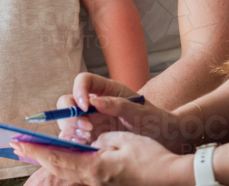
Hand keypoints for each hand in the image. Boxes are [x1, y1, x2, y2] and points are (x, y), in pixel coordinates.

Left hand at [12, 132, 189, 185]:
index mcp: (95, 167)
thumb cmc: (151, 157)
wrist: (169, 177)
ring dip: (48, 162)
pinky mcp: (105, 184)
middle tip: (18, 146)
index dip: (38, 150)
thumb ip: (103, 140)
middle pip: (57, 168)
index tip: (21, 143)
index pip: (59, 158)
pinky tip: (59, 161)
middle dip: (36, 156)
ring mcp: (98, 184)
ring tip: (33, 153)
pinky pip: (78, 175)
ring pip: (66, 174)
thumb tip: (91, 141)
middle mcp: (93, 179)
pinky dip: (64, 166)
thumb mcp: (125, 140)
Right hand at [57, 74, 181, 151]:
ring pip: (66, 120)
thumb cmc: (153, 120)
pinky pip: (71, 138)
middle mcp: (94, 103)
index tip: (85, 107)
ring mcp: (90, 121)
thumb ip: (119, 105)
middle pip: (68, 101)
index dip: (79, 90)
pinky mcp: (89, 137)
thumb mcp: (140, 112)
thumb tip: (95, 102)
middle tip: (86, 129)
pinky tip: (84, 148)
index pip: (84, 81)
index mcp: (107, 89)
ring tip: (87, 139)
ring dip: (70, 129)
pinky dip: (72, 143)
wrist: (161, 139)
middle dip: (70, 114)